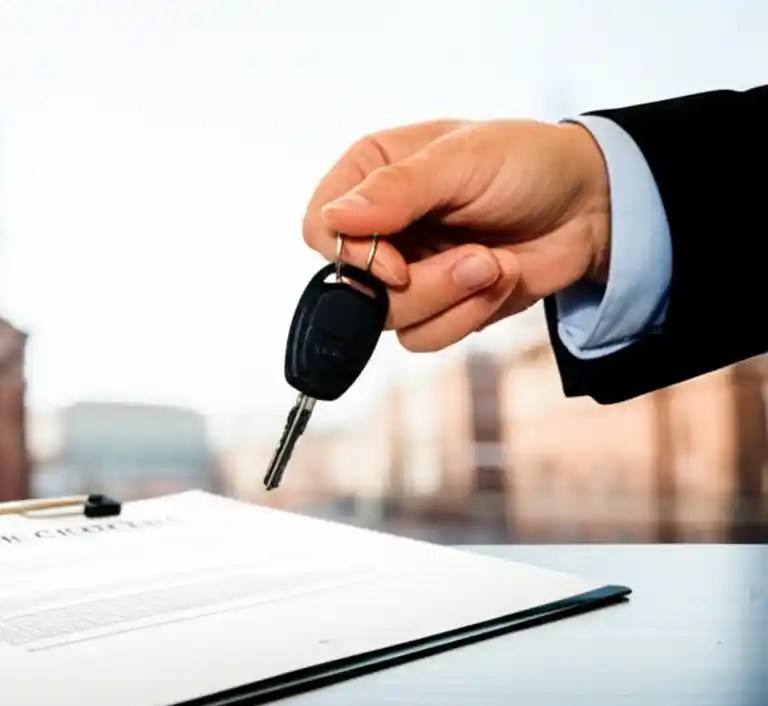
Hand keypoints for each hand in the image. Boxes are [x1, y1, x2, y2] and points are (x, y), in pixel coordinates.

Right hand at [301, 119, 611, 350]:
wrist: (594, 207)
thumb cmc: (529, 163)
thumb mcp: (465, 159)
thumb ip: (397, 190)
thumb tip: (335, 220)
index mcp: (371, 174)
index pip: (320, 228)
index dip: (352, 256)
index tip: (398, 263)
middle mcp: (379, 224)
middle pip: (351, 286)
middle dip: (419, 285)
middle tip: (476, 261)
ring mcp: (405, 268)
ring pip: (388, 320)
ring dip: (450, 300)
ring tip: (495, 265)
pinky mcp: (435, 303)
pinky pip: (423, 337)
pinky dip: (467, 317)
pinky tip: (499, 281)